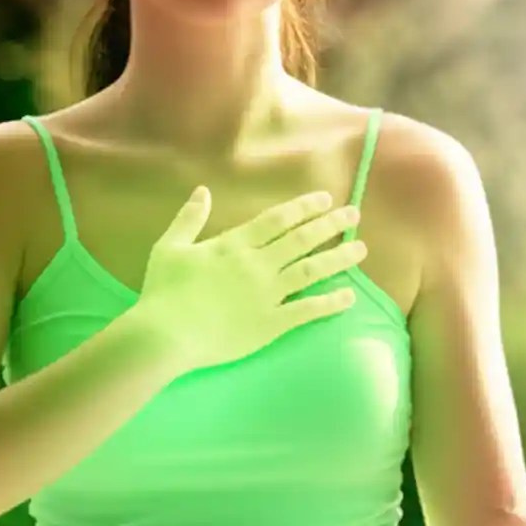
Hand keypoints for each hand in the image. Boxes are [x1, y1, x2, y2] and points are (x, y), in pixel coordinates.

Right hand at [131, 185, 366, 370]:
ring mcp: (267, 294)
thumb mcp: (170, 247)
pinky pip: (307, 311)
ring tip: (361, 249)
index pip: (277, 220)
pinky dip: (330, 302)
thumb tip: (202, 191)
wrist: (166, 334)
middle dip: (330, 224)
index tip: (326, 199)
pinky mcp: (271, 324)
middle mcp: (257, 264)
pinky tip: (349, 296)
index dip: (303, 207)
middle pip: (301, 239)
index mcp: (234, 245)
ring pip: (311, 270)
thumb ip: (189, 218)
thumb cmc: (164, 292)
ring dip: (338, 258)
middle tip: (355, 214)